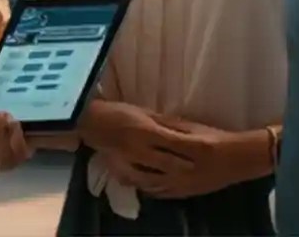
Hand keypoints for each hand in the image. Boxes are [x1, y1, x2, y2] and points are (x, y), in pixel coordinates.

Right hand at [78, 100, 193, 177]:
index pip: (175, 142)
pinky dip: (152, 185)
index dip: (191, 149)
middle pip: (169, 163)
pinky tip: (161, 186)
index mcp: (147, 131)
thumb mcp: (144, 112)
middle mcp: (140, 148)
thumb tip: (185, 128)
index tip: (207, 152)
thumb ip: (163, 122)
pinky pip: (140, 182)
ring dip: (171, 180)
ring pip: (156, 177)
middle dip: (186, 168)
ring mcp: (130, 162)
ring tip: (185, 180)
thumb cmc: (119, 111)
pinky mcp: (121, 170)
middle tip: (200, 170)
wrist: (91, 121)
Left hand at [133, 117, 271, 199]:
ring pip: (154, 183)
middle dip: (132, 161)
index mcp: (190, 146)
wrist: (239, 160)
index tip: (122, 134)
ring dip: (136, 178)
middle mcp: (186, 168)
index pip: (160, 143)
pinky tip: (139, 185)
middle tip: (113, 155)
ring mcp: (185, 183)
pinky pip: (163, 193)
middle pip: (152, 166)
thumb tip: (151, 120)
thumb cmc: (218, 139)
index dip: (140, 140)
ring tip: (120, 171)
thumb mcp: (196, 128)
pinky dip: (149, 188)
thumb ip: (173, 126)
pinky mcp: (187, 193)